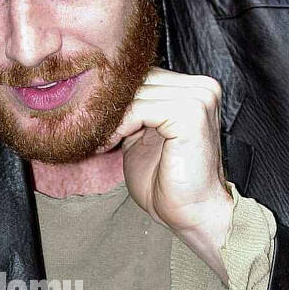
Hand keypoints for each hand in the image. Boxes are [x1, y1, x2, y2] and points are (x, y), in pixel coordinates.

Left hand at [110, 67, 233, 279]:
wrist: (191, 214)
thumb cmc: (167, 182)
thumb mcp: (142, 136)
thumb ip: (132, 111)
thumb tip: (98, 93)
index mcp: (194, 89)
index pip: (144, 75)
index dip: (115, 97)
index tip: (90, 122)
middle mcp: (202, 88)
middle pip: (139, 80)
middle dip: (109, 106)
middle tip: (87, 130)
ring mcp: (199, 98)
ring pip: (136, 94)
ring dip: (110, 119)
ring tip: (98, 141)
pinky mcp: (190, 114)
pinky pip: (140, 110)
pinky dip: (118, 127)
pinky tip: (108, 145)